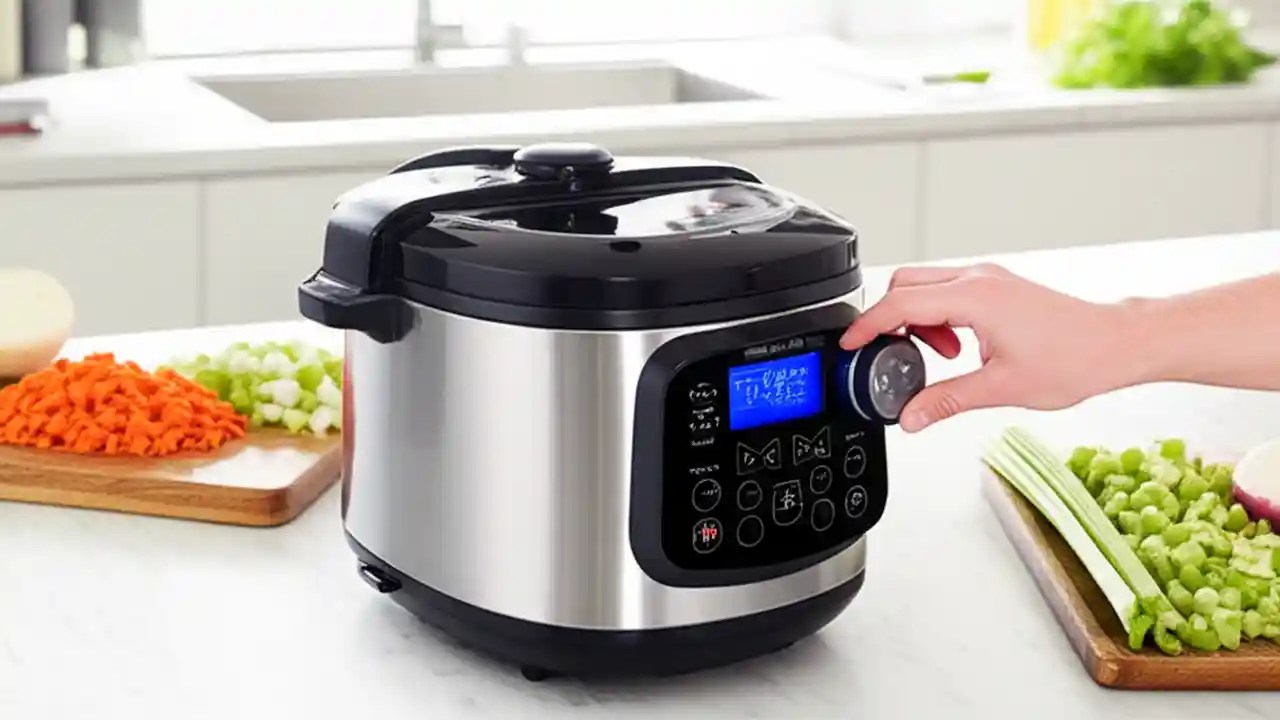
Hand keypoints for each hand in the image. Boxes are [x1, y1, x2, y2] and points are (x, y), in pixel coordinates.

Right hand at [839, 263, 1131, 431]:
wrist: (1116, 344)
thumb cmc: (1074, 359)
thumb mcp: (1001, 388)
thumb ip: (946, 400)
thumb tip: (911, 416)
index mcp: (975, 297)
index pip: (901, 304)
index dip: (868, 325)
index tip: (850, 343)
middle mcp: (978, 279)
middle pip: (905, 284)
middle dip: (888, 319)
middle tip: (886, 354)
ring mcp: (988, 279)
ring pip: (926, 286)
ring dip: (916, 319)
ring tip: (934, 357)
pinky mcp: (997, 286)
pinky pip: (948, 292)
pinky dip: (937, 316)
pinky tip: (955, 347)